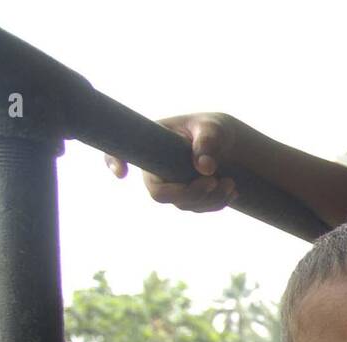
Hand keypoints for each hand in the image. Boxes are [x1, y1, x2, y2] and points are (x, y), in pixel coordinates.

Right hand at [105, 113, 238, 211]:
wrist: (225, 142)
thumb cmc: (212, 129)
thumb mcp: (211, 128)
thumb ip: (207, 142)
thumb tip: (204, 168)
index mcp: (152, 144)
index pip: (121, 151)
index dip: (114, 160)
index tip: (122, 172)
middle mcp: (155, 168)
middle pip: (160, 194)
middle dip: (189, 193)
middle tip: (214, 182)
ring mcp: (170, 185)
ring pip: (183, 204)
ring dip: (209, 199)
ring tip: (230, 183)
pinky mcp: (186, 197)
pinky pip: (198, 208)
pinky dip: (217, 203)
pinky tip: (233, 191)